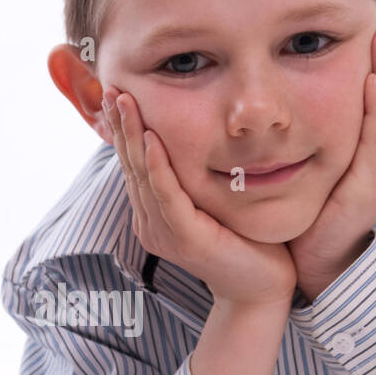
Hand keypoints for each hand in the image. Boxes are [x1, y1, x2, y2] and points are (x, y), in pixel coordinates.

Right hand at [103, 89, 296, 306]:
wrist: (262, 288)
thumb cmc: (245, 242)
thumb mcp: (213, 201)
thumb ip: (196, 178)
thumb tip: (195, 138)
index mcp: (154, 215)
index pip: (134, 165)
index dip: (124, 130)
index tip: (117, 94)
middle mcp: (151, 223)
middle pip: (131, 165)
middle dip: (122, 124)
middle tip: (113, 87)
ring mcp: (164, 233)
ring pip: (143, 175)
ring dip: (133, 135)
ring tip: (125, 102)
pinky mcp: (185, 238)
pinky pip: (167, 195)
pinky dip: (158, 165)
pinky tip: (152, 139)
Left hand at [286, 16, 375, 301]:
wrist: (319, 264)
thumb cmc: (315, 215)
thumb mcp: (317, 167)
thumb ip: (311, 136)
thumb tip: (288, 104)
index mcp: (372, 149)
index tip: (374, 22)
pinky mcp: (368, 187)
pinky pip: (372, 142)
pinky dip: (371, 110)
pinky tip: (367, 84)